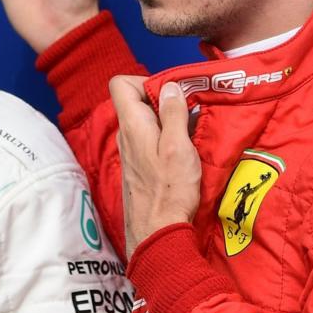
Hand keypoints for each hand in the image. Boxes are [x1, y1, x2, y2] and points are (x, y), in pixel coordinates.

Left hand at [111, 76, 200, 257]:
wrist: (157, 233)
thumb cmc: (169, 190)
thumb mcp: (179, 146)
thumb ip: (174, 113)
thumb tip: (170, 86)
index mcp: (133, 124)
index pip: (121, 83)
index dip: (145, 79)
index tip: (171, 92)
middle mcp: (126, 135)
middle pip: (137, 101)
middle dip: (164, 99)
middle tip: (189, 110)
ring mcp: (131, 152)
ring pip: (146, 121)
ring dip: (168, 120)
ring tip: (191, 131)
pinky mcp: (139, 167)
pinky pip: (150, 140)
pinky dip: (166, 138)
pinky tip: (184, 151)